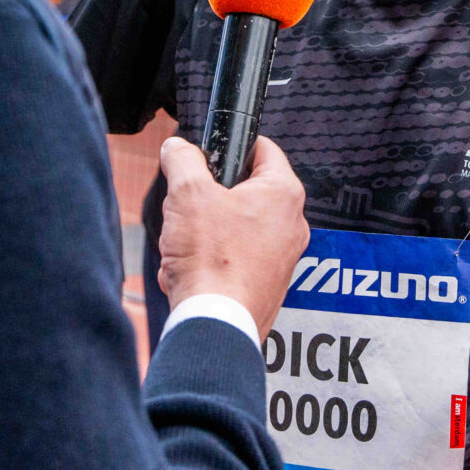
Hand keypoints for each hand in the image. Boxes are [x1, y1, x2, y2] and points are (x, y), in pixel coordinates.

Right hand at [156, 135, 308, 337]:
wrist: (215, 324)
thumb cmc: (211, 260)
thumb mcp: (187, 193)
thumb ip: (182, 160)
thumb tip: (177, 148)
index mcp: (283, 193)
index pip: (262, 148)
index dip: (232, 146)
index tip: (209, 154)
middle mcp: (292, 223)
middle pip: (243, 190)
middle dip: (207, 197)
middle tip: (188, 208)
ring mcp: (283, 257)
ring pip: (234, 225)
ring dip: (203, 231)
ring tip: (186, 244)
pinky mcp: (269, 283)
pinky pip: (235, 257)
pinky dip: (210, 260)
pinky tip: (191, 271)